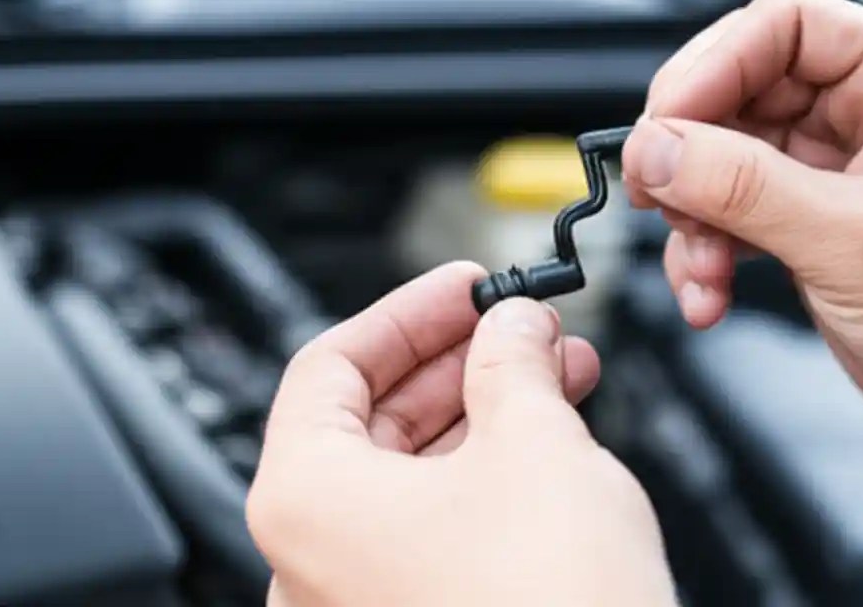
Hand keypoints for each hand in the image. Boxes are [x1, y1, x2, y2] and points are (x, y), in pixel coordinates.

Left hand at [247, 262, 677, 606]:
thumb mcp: (534, 443)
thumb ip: (513, 361)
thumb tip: (513, 324)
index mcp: (303, 499)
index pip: (329, 365)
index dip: (407, 312)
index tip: (465, 287)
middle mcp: (312, 560)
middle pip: (373, 420)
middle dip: (460, 360)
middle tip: (521, 324)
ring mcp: (360, 603)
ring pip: (413, 477)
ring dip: (485, 411)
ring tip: (558, 370)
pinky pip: (437, 531)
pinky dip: (489, 477)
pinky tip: (551, 440)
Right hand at [622, 0, 862, 532]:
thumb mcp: (852, 242)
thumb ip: (744, 188)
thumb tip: (655, 148)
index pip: (782, 28)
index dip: (711, 68)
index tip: (663, 127)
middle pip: (738, 90)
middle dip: (691, 151)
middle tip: (657, 195)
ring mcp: (834, 169)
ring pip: (722, 157)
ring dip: (694, 215)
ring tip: (699, 267)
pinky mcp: (810, 222)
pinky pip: (729, 212)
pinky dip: (705, 252)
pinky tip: (709, 293)